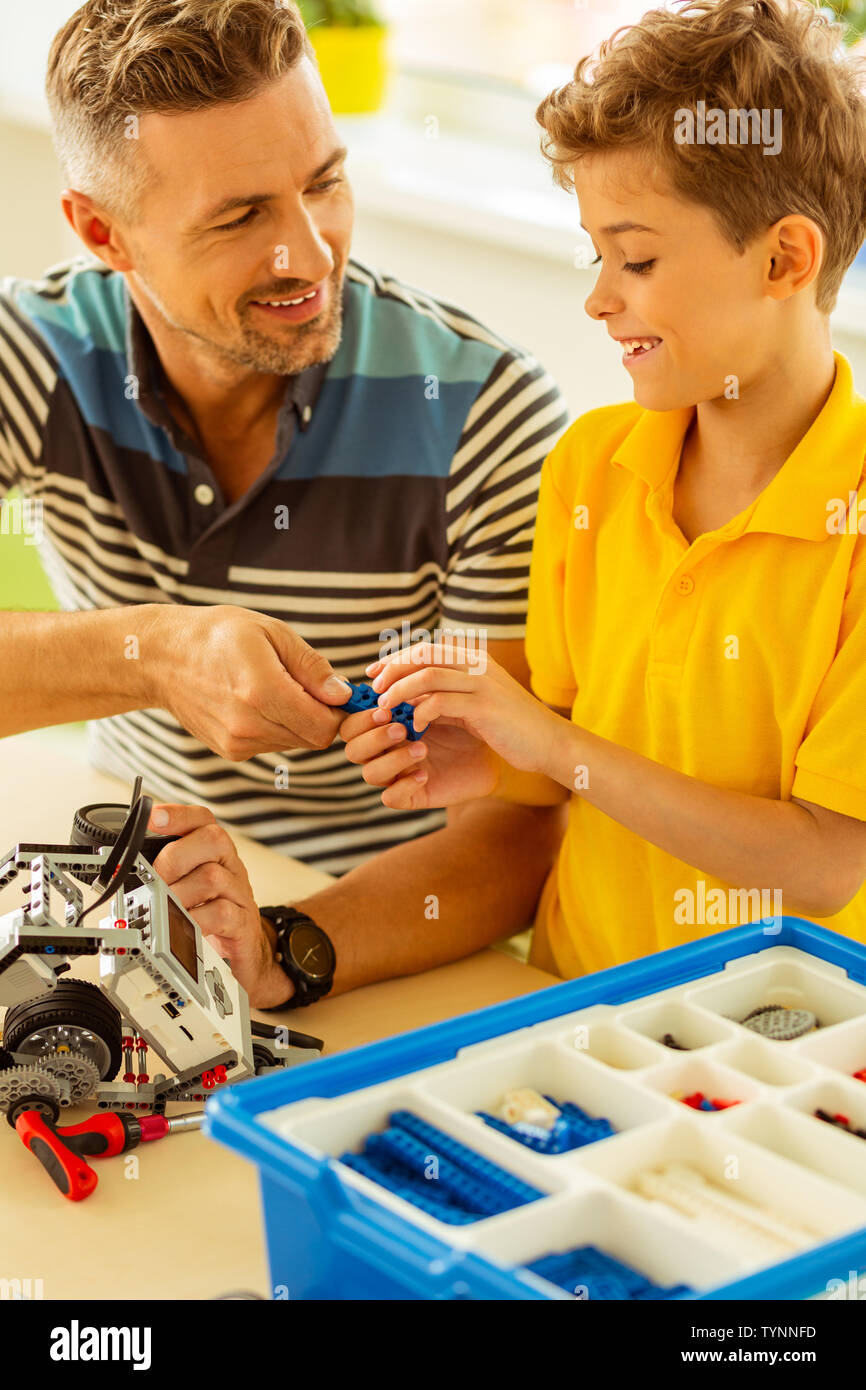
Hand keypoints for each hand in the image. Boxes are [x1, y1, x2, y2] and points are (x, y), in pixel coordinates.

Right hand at [141, 605, 351, 759]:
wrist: (162, 657)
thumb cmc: (217, 635)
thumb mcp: (271, 632)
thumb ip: (311, 666)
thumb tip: (342, 694)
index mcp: (261, 691)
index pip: (324, 725)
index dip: (339, 710)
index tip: (336, 691)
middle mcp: (248, 725)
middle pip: (314, 739)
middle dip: (321, 715)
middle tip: (309, 686)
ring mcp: (237, 742)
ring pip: (295, 743)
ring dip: (298, 721)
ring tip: (277, 687)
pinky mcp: (230, 751)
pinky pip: (273, 744)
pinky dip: (277, 726)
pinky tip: (258, 700)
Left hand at [147, 803, 293, 1007]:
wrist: (245, 947)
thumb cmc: (211, 911)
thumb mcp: (189, 885)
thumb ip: (166, 871)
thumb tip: (127, 865)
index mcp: (215, 852)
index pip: (202, 819)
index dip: (178, 815)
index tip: (153, 817)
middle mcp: (230, 865)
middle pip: (212, 839)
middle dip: (175, 857)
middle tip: (157, 880)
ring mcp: (239, 892)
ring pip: (212, 876)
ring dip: (180, 893)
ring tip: (167, 908)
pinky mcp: (242, 921)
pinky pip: (221, 913)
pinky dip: (196, 919)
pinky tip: (185, 925)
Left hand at [342, 643, 557, 809]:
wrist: (548, 742)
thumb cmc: (509, 726)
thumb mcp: (475, 703)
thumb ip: (448, 693)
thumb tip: (411, 695)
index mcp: (474, 660)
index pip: (426, 649)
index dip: (396, 659)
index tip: (375, 675)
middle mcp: (477, 664)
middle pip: (423, 655)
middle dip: (393, 670)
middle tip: (375, 690)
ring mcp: (482, 683)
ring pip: (428, 675)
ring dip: (400, 690)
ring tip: (386, 708)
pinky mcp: (485, 706)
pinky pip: (442, 702)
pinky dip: (421, 712)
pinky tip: (415, 725)